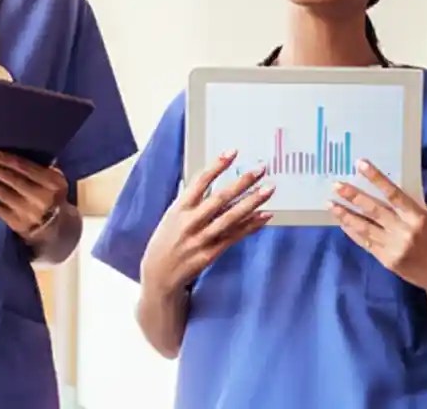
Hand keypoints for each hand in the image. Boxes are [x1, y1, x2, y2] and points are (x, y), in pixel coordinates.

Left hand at [0, 150, 68, 241]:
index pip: (26, 168)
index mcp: (52, 182)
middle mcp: (40, 197)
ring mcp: (27, 211)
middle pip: (10, 179)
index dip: (6, 160)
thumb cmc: (52, 196)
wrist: (57, 229)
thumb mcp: (56, 181)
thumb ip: (44, 168)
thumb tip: (18, 152)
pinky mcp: (15, 222)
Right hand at [139, 150, 274, 296]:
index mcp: (179, 208)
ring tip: (268, 189)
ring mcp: (201, 239)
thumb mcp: (172, 215)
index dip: (217, 166)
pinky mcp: (211, 253)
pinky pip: (235, 236)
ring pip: (230, 218)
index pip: (200, 181)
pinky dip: (251, 226)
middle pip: (220, 199)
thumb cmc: (166, 240)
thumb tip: (212, 180)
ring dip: (251, 202)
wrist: (158, 274)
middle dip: (242, 182)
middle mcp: (190, 222)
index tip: (233, 152)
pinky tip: (264, 216)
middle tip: (260, 169)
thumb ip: (191, 200)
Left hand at [330, 159, 426, 294]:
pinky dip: (352, 232)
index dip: (376, 178)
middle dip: (353, 196)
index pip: (393, 193)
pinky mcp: (386, 260)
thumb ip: (409, 206)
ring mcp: (393, 247)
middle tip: (336, 185)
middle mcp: (404, 230)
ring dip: (346, 215)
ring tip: (331, 204)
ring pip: (365, 227)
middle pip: (374, 210)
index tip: (360, 164)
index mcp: (417, 216)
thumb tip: (388, 189)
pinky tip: (343, 223)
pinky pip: (365, 243)